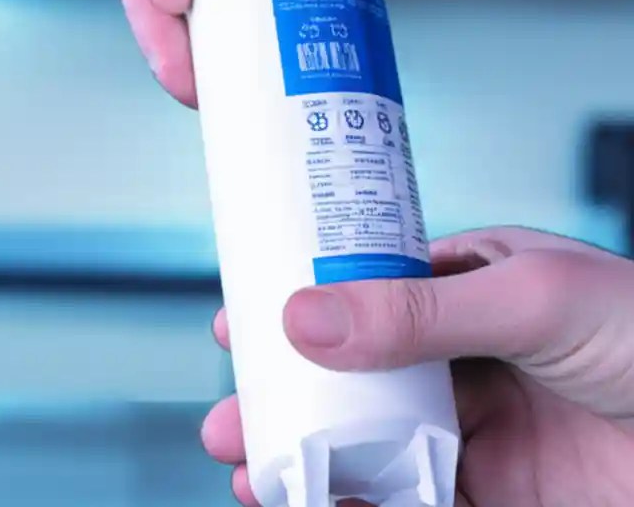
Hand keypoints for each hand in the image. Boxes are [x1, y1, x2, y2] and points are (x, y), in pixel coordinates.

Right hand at [202, 227, 633, 505]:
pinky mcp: (500, 497)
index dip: (297, 306)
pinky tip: (323, 506)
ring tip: (256, 476)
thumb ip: (417, 312)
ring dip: (308, 461)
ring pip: (370, 446)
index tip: (239, 322)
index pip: (365, 290)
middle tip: (232, 422)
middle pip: (352, 378)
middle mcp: (470, 358)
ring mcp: (483, 432)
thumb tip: (304, 316)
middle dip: (284, 400)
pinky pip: (411, 503)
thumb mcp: (537, 300)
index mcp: (475, 286)